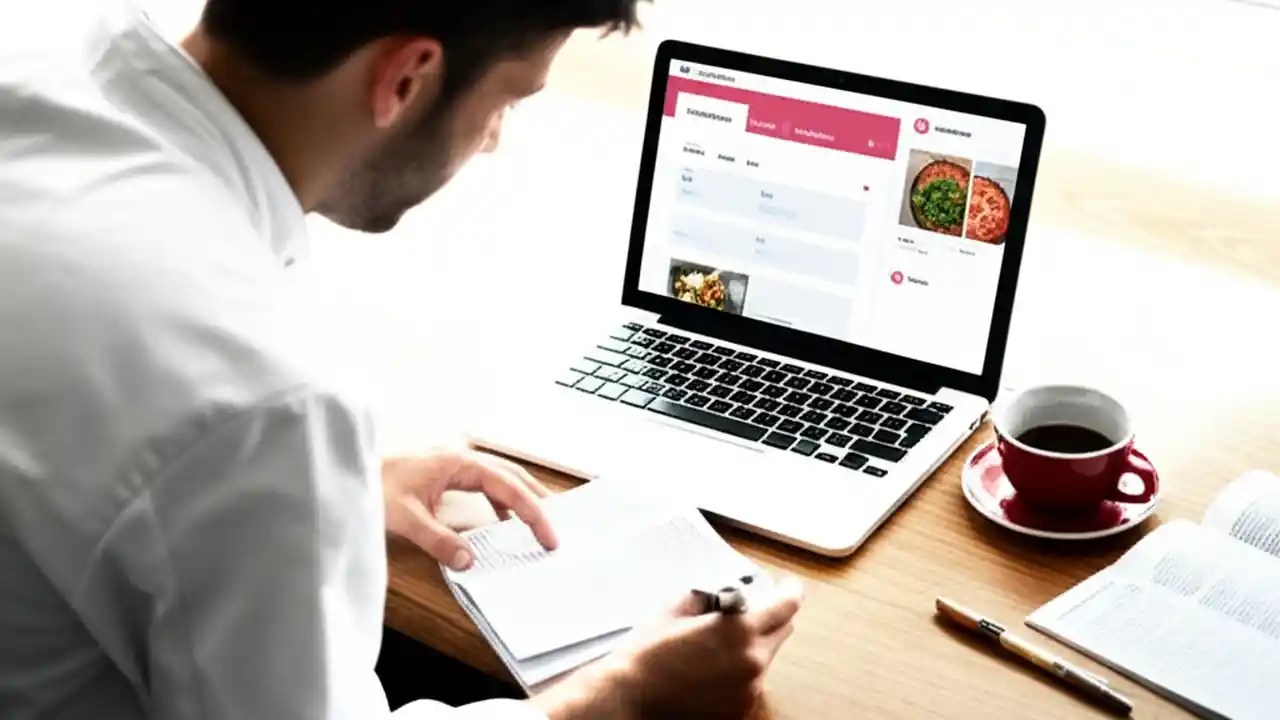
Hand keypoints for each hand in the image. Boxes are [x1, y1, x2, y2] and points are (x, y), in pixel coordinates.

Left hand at [382, 449, 557, 569]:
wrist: (348, 469)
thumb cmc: (373, 485)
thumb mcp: (405, 518)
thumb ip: (439, 541)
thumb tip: (470, 562)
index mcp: (459, 462)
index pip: (508, 486)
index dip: (532, 512)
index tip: (548, 536)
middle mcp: (462, 457)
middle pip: (513, 476)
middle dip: (537, 502)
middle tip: (556, 531)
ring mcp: (455, 462)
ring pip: (502, 477)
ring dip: (523, 499)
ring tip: (541, 523)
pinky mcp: (447, 471)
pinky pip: (486, 483)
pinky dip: (502, 500)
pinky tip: (504, 520)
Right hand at [531, 576, 804, 719]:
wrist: (631, 698)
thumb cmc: (648, 656)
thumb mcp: (675, 609)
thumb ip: (707, 597)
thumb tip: (720, 594)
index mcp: (739, 630)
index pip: (786, 605)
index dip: (790, 591)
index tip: (788, 586)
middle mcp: (752, 661)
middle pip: (782, 630)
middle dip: (769, 617)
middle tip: (748, 612)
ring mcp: (749, 690)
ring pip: (765, 657)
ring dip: (752, 646)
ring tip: (717, 647)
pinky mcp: (740, 710)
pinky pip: (752, 682)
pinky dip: (741, 672)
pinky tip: (712, 669)